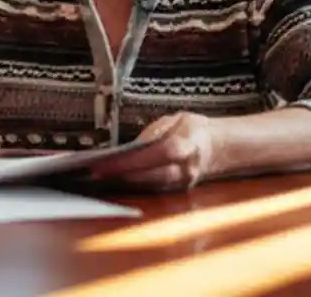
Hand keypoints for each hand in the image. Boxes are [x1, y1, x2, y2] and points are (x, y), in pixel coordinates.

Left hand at [88, 112, 218, 190]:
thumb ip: (155, 131)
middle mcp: (187, 169)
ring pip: (149, 187)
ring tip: (96, 179)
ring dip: (122, 185)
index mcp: (189, 144)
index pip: (158, 154)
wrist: (217, 147)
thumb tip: (133, 145)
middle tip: (93, 174)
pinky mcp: (176, 192)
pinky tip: (111, 183)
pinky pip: (151, 190)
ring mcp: (183, 184)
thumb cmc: (194, 130)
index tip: (105, 162)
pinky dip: (131, 187)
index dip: (131, 161)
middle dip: (121, 177)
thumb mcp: (176, 119)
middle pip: (151, 177)